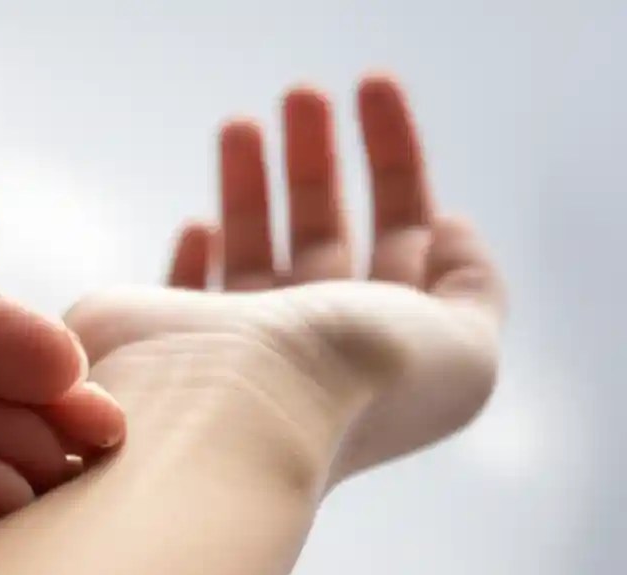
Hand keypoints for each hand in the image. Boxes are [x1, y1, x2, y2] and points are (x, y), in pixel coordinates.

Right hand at [66, 76, 504, 493]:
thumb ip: (473, 290)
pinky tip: (202, 225)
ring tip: (242, 121)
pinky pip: (192, 291)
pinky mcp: (168, 336)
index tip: (371, 91)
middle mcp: (312, 344)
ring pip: (257, 249)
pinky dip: (201, 255)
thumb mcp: (464, 347)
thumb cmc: (346, 379)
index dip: (396, 160)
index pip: (403, 237)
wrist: (227, 414)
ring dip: (254, 181)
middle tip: (300, 94)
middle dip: (318, 159)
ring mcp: (238, 342)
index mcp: (384, 340)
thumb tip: (446, 231)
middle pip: (326, 233)